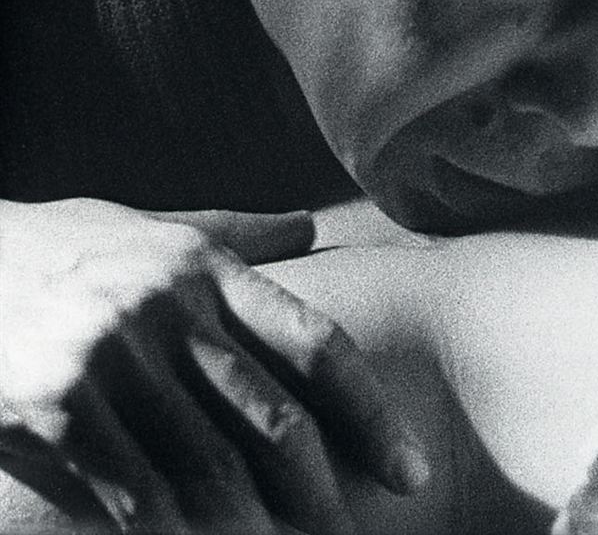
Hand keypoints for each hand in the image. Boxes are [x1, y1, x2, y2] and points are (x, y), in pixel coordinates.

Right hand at [0, 198, 428, 532]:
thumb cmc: (66, 248)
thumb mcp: (155, 229)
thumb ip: (237, 235)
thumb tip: (311, 227)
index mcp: (206, 269)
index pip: (317, 346)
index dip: (373, 415)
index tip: (410, 469)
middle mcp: (167, 313)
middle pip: (273, 419)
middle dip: (323, 490)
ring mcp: (108, 363)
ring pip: (207, 468)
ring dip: (256, 528)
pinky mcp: (52, 412)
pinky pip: (132, 492)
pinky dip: (176, 531)